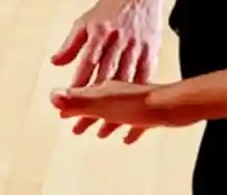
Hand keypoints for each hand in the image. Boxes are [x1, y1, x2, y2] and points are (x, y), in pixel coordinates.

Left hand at [50, 0, 164, 141]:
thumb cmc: (107, 9)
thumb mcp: (84, 22)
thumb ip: (71, 44)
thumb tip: (55, 63)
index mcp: (98, 33)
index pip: (86, 64)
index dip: (78, 86)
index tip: (67, 105)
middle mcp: (116, 40)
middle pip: (104, 77)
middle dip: (92, 102)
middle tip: (81, 123)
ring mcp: (135, 45)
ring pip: (125, 79)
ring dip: (115, 104)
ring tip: (104, 125)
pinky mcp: (151, 48)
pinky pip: (145, 74)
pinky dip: (138, 92)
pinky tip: (133, 109)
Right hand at [50, 81, 184, 143]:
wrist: (173, 104)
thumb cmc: (137, 103)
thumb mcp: (101, 102)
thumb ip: (77, 100)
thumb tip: (52, 95)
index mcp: (105, 87)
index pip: (82, 96)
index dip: (71, 106)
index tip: (62, 114)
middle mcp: (120, 91)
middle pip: (98, 105)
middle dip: (87, 116)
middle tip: (76, 129)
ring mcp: (136, 101)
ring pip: (116, 113)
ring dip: (106, 123)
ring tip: (99, 134)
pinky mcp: (151, 112)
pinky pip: (137, 122)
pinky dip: (130, 129)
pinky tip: (127, 139)